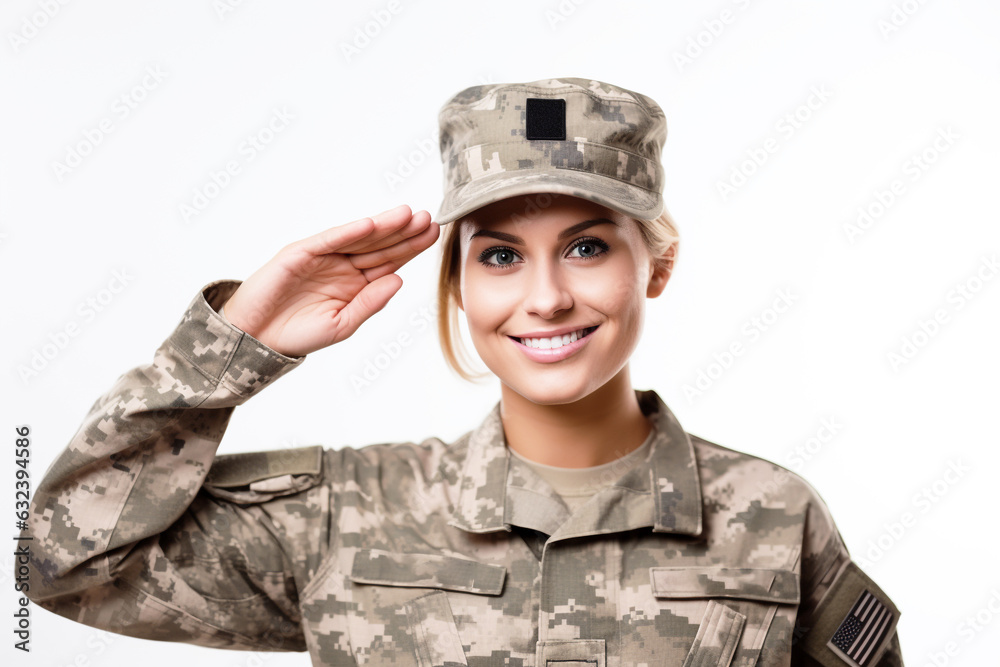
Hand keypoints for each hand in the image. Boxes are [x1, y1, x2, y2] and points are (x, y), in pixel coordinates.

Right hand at [221, 204, 439, 357]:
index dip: (411, 248)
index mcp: (356, 283)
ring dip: (383, 225)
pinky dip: (349, 232)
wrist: (256, 340)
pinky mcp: (300, 253)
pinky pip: (329, 240)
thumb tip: (398, 280)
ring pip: (359, 237)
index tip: (433, 234)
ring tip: (408, 215)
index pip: (389, 261)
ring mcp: (322, 257)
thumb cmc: (298, 335)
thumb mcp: (342, 325)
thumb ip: (370, 303)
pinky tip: (371, 224)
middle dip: (404, 232)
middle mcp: (342, 266)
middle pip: (380, 245)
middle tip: (429, 218)